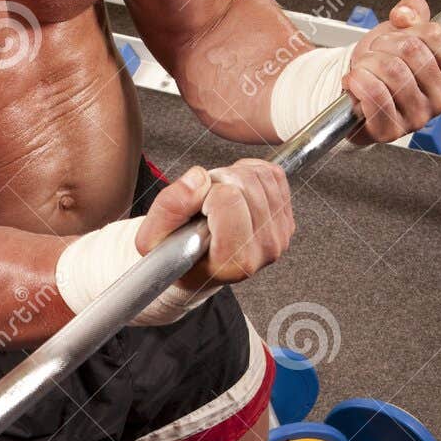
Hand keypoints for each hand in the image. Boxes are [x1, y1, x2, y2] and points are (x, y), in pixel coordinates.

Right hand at [136, 159, 294, 286]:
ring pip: (261, 175)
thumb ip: (169, 207)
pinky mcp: (287, 220)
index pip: (228, 199)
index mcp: (233, 262)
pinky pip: (273, 174)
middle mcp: (263, 251)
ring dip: (234, 177)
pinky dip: (250, 174)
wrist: (196, 266)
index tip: (199, 211)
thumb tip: (198, 177)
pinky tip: (235, 194)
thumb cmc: (175, 255)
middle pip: (246, 182)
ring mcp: (279, 236)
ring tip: (219, 200)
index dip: (206, 194)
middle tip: (206, 204)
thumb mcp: (154, 239)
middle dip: (220, 183)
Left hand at [345, 0, 440, 143]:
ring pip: (391, 69)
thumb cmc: (384, 67)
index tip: (396, 37)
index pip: (435, 35)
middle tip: (375, 55)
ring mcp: (418, 118)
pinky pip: (375, 94)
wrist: (360, 97)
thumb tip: (405, 13)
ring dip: (368, 63)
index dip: (407, 29)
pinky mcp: (391, 131)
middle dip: (383, 45)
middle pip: (411, 50)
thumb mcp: (401, 32)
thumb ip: (411, 11)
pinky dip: (358, 80)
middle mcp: (440, 99)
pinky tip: (355, 81)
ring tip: (364, 69)